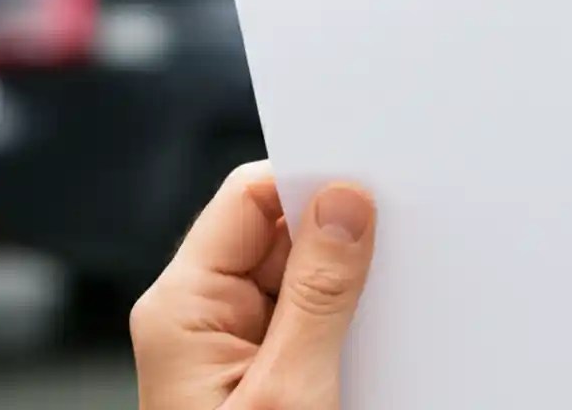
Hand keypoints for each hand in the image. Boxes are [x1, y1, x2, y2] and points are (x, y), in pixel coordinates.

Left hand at [131, 163, 375, 409]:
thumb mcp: (290, 391)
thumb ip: (320, 296)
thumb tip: (345, 204)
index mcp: (182, 306)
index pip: (248, 196)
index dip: (310, 182)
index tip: (372, 190)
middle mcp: (198, 315)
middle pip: (282, 232)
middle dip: (339, 244)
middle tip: (389, 271)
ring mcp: (230, 341)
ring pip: (304, 275)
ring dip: (346, 291)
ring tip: (365, 342)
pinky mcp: (260, 365)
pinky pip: (310, 315)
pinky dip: (346, 322)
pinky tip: (363, 353)